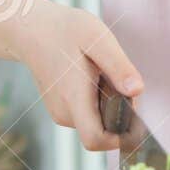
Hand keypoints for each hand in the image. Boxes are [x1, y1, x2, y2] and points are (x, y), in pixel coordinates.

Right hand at [17, 2, 142, 152]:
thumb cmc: (64, 31)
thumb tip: (137, 91)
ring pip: (96, 121)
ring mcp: (60, 113)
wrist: (32, 30)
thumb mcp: (97, 40)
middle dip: (119, 112)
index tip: (133, 115)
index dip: (120, 137)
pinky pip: (87, 114)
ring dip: (109, 104)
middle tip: (118, 77)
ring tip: (102, 72)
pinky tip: (92, 75)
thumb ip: (118, 67)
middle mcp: (64, 112)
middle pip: (102, 130)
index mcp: (74, 98)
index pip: (96, 139)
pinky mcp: (60, 109)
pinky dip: (97, 100)